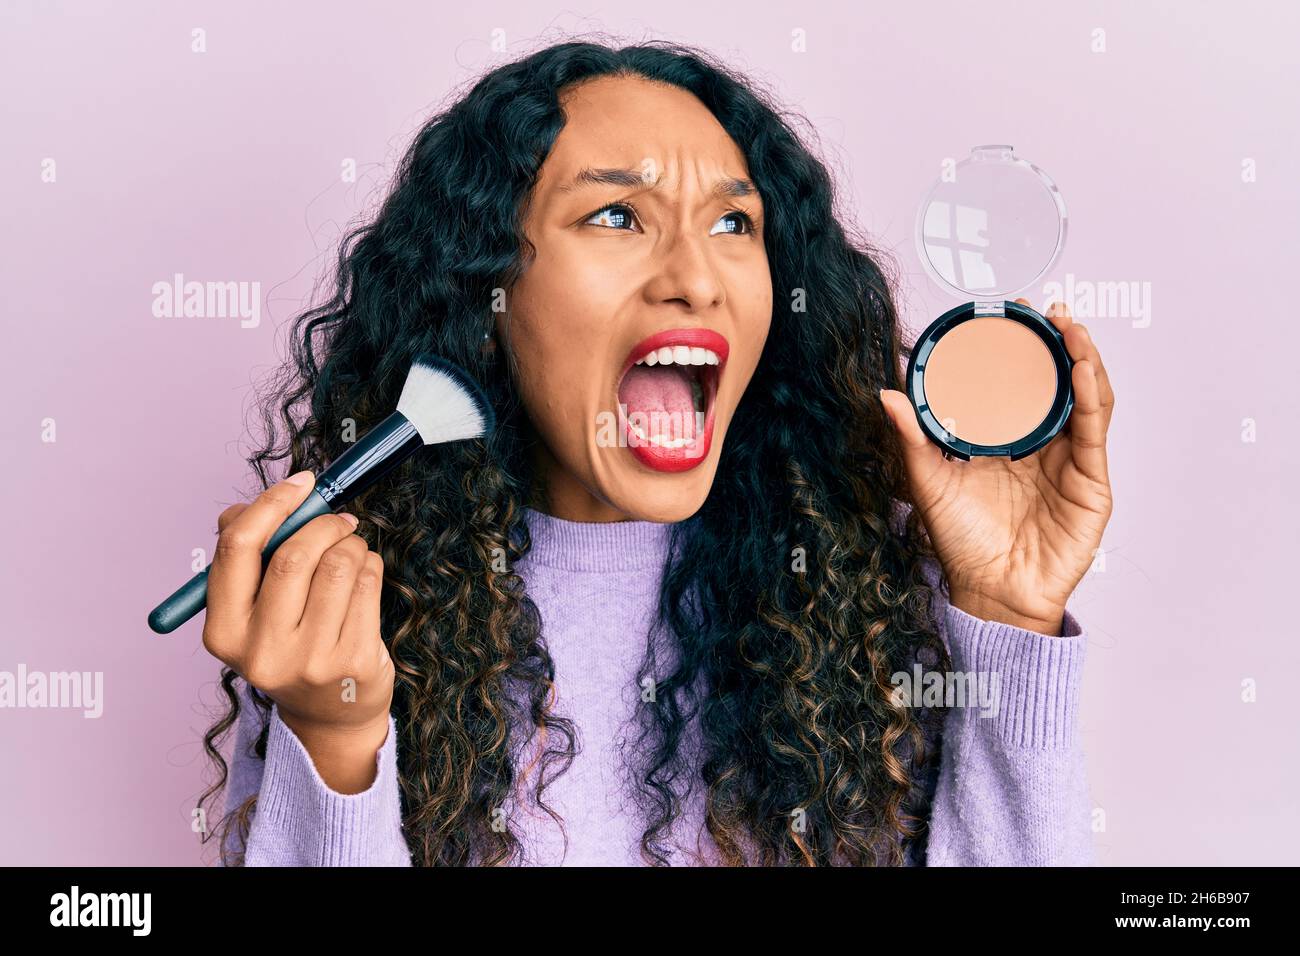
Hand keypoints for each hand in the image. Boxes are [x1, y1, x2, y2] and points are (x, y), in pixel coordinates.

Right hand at [201, 471, 394, 791]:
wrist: (330, 715)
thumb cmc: (289, 644)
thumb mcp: (252, 611)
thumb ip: (246, 555)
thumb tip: (252, 506)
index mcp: (223, 632)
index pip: (238, 549)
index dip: (271, 505)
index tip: (301, 483)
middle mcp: (261, 651)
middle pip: (293, 556)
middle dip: (323, 524)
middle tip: (339, 519)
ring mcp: (310, 660)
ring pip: (338, 566)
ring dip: (351, 544)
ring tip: (351, 550)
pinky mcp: (354, 661)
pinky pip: (368, 585)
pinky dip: (370, 565)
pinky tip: (364, 573)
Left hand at [879, 300, 1114, 634]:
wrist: (991, 593)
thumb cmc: (962, 542)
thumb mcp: (929, 481)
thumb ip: (912, 438)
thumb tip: (886, 394)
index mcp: (1009, 438)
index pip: (1020, 381)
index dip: (1019, 345)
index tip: (1009, 312)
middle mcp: (1044, 443)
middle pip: (1058, 381)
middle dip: (1056, 341)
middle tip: (1044, 308)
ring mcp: (1071, 459)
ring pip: (1085, 396)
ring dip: (1080, 357)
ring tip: (1068, 326)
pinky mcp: (1092, 481)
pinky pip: (1094, 430)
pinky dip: (1091, 395)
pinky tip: (1082, 368)